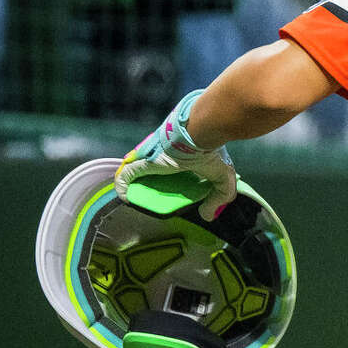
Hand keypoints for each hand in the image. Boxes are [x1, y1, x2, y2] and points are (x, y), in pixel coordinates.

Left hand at [116, 89, 237, 219]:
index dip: (172, 183)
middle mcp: (166, 158)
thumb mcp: (224, 178)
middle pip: (154, 174)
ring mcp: (152, 158)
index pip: (174, 172)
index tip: (175, 195)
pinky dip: (123, 187)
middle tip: (155, 199)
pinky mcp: (142, 161)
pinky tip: (125, 198)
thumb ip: (219, 198)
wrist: (200, 132)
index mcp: (185, 159)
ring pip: (138, 174)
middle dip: (152, 185)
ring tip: (138, 198)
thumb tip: (208, 215)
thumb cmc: (213, 152)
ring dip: (136, 185)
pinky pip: (126, 176)